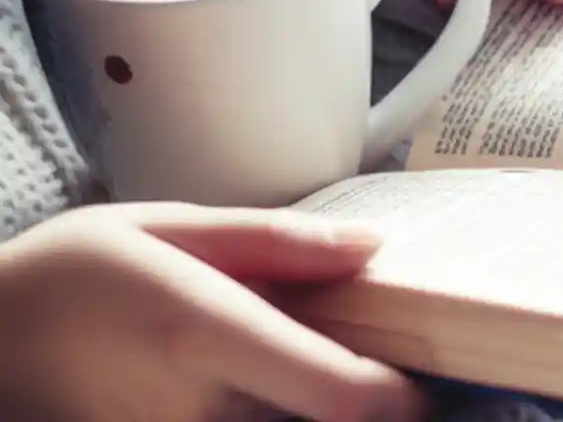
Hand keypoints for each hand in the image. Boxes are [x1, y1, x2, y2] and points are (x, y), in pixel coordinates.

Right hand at [0, 203, 427, 421]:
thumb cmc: (71, 278)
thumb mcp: (166, 231)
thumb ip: (275, 243)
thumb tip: (374, 248)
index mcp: (206, 335)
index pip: (342, 395)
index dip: (401, 399)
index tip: (419, 377)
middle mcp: (198, 411)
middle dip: (366, 402)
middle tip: (369, 361)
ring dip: (313, 410)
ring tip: (308, 369)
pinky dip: (275, 419)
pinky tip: (270, 392)